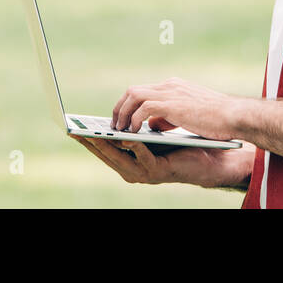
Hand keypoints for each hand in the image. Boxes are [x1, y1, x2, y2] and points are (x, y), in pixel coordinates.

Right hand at [72, 135, 254, 188]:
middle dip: (89, 142)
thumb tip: (125, 110)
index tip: (72, 127)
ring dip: (106, 145)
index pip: (104, 149)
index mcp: (130, 161)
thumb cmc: (182, 144)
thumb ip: (139, 128)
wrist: (211, 158)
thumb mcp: (154, 134)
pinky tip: (128, 136)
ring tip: (93, 132)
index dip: (88, 138)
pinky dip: (134, 146)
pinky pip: (142, 157)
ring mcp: (144, 173)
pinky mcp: (158, 171)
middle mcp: (133, 170)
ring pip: (120, 157)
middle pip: (106, 154)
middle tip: (74, 130)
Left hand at [110, 76, 240, 138]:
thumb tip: (151, 124)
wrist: (235, 116)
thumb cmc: (217, 120)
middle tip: (113, 125)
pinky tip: (133, 132)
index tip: (121, 117)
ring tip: (118, 130)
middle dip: (119, 107)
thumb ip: (169, 116)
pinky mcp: (173, 104)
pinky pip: (143, 108)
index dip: (129, 104)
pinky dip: (134, 120)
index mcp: (174, 86)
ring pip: (133, 95)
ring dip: (122, 113)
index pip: (143, 90)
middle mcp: (170, 86)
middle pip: (133, 90)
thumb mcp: (189, 115)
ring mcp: (171, 93)